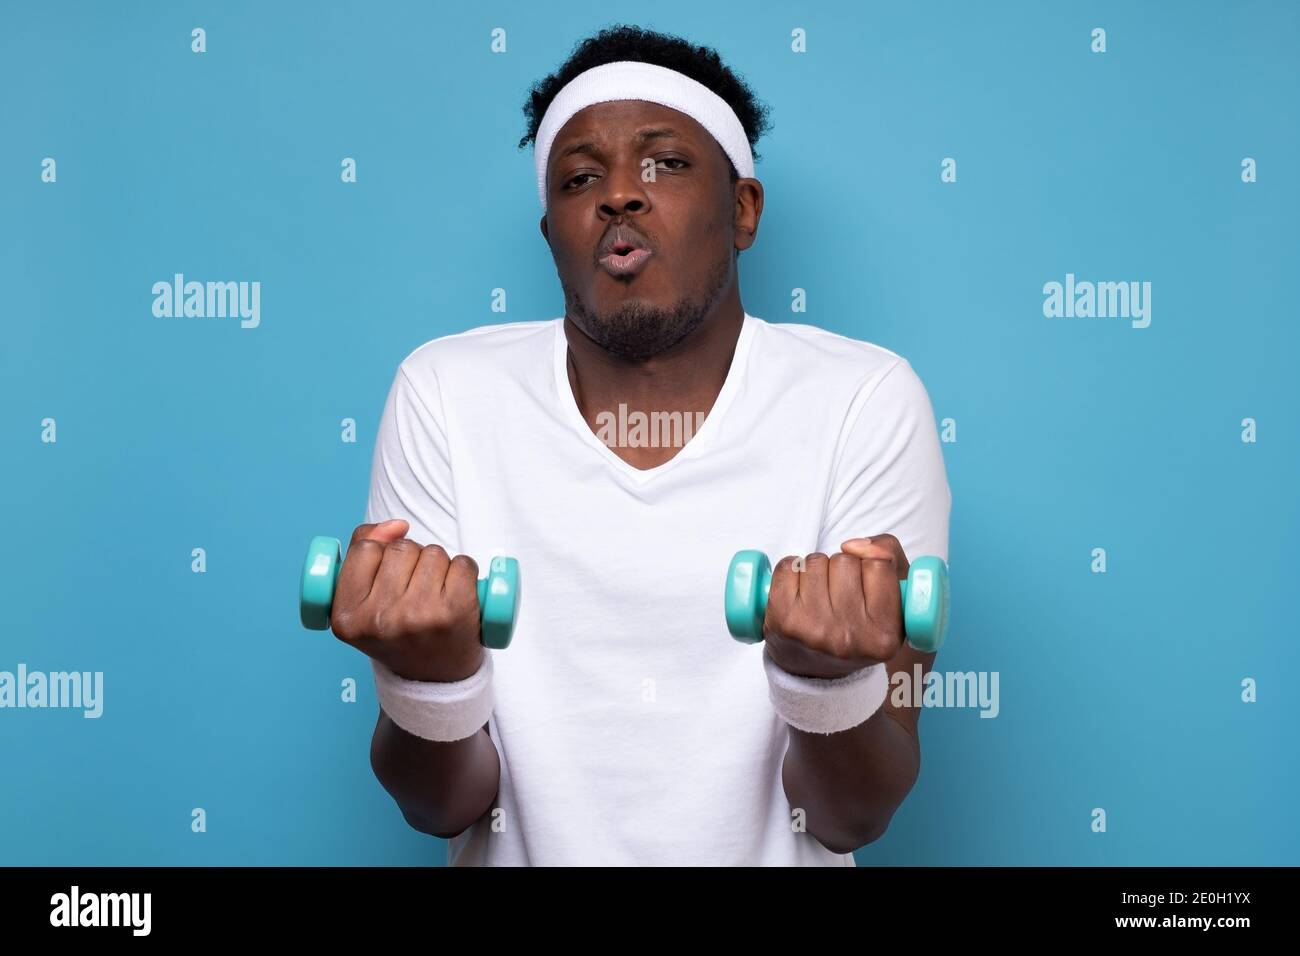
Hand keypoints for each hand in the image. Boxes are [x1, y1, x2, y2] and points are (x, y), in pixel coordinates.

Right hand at [329, 519, 484, 682]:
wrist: (433, 680)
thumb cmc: (399, 633)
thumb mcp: (363, 602)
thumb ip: (364, 552)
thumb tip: (397, 526)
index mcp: (347, 616)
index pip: (365, 548)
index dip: (382, 550)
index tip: (389, 572)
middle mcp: (380, 619)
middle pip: (402, 547)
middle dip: (412, 559)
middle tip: (414, 592)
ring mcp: (417, 616)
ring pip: (433, 552)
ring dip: (438, 566)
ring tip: (434, 596)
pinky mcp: (454, 613)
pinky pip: (463, 563)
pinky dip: (464, 573)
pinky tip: (456, 595)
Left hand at [762, 534, 909, 679]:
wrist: (814, 669)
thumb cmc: (856, 625)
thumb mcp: (892, 598)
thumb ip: (889, 555)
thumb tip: (853, 545)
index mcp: (884, 634)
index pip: (880, 563)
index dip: (870, 563)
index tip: (865, 580)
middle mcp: (850, 636)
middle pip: (845, 561)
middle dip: (841, 568)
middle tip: (839, 594)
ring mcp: (814, 630)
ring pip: (816, 561)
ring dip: (817, 569)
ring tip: (819, 594)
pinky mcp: (783, 621)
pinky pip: (787, 567)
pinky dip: (791, 571)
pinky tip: (797, 592)